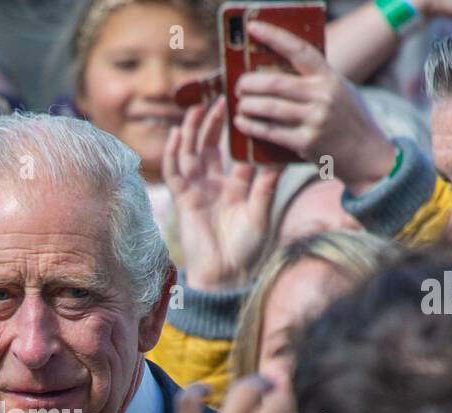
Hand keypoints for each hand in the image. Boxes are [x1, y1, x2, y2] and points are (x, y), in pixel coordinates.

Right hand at [164, 97, 280, 291]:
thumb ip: (266, 187)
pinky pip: (174, 173)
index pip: (235, 152)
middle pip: (210, 146)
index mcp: (236, 186)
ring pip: (191, 154)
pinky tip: (176, 135)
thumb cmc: (247, 249)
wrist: (226, 275)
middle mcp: (214, 185)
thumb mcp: (262, 214)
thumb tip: (278, 158)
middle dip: (213, 123)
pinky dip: (173, 154)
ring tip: (198, 108)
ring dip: (193, 131)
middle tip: (220, 98)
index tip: (244, 107)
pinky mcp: (183, 201)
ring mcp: (197, 191)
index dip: (237, 131)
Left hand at [233, 20, 397, 193]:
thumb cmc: (348, 120)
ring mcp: (315, 119)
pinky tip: (241, 122)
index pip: (299, 49)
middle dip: (249, 83)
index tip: (252, 27)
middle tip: (238, 85)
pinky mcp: (307, 142)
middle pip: (275, 83)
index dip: (273, 36)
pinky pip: (271, 131)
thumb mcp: (338, 90)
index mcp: (329, 77)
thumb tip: (275, 70)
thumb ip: (314, 80)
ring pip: (269, 107)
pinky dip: (252, 126)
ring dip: (247, 105)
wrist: (367, 154)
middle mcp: (323, 95)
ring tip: (239, 104)